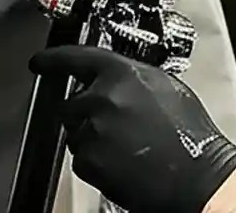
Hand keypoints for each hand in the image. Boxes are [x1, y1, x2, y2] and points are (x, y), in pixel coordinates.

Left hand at [30, 45, 235, 212]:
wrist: (196, 177)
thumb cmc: (189, 136)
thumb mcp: (166, 88)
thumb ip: (133, 78)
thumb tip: (116, 79)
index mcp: (122, 74)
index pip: (74, 58)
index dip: (52, 59)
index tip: (39, 62)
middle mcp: (102, 99)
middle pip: (71, 102)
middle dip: (85, 111)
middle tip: (113, 124)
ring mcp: (93, 132)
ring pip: (76, 132)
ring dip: (92, 136)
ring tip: (127, 145)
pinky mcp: (88, 162)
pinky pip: (81, 158)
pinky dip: (97, 160)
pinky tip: (123, 161)